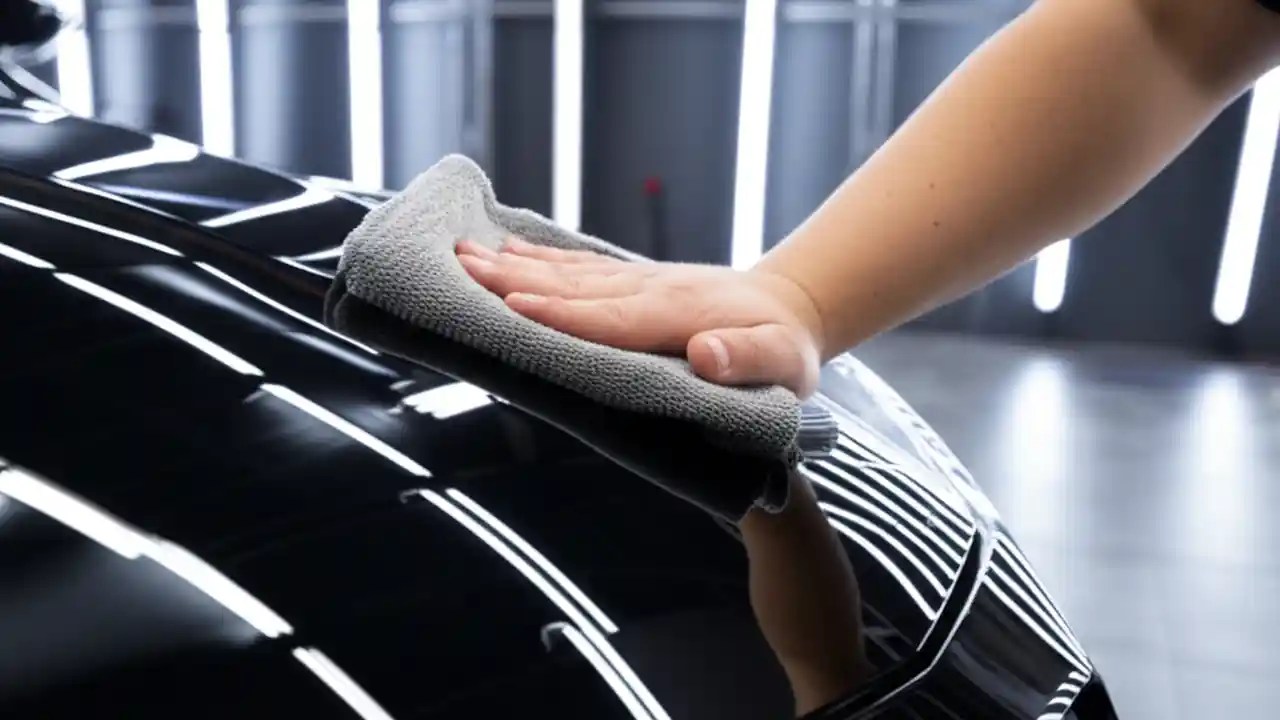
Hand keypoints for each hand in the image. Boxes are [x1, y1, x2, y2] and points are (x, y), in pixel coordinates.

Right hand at [456, 238, 824, 396]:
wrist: (791, 305)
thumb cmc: (785, 349)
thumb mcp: (784, 363)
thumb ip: (748, 361)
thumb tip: (707, 355)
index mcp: (679, 314)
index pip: (613, 317)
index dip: (563, 314)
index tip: (513, 304)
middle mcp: (650, 290)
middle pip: (575, 287)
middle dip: (515, 279)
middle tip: (462, 267)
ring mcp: (639, 280)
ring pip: (569, 272)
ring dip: (515, 264)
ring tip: (465, 252)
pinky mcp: (633, 280)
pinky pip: (580, 266)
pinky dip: (540, 259)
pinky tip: (507, 251)